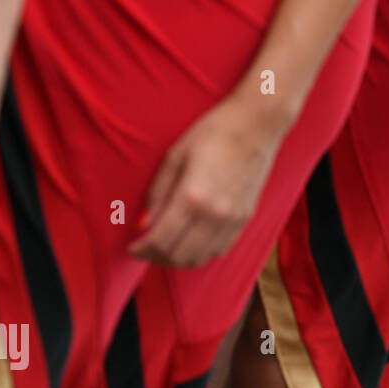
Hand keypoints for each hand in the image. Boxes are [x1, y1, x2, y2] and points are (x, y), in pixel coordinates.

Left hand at [130, 97, 283, 266]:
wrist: (256, 127)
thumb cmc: (213, 133)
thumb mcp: (175, 157)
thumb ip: (158, 193)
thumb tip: (145, 224)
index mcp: (192, 198)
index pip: (160, 239)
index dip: (142, 249)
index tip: (132, 248)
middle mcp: (213, 216)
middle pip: (178, 256)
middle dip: (156, 258)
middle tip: (145, 251)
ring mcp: (231, 222)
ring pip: (199, 259)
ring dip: (178, 260)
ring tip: (165, 251)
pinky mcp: (243, 221)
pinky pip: (218, 251)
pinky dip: (199, 255)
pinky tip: (189, 245)